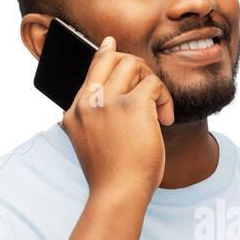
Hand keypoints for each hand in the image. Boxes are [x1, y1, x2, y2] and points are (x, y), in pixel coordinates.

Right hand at [60, 35, 174, 199]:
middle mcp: (87, 103)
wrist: (118, 195)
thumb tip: (118, 98)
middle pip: (110, 58)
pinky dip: (165, 99)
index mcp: (74, 113)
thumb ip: (97, 120)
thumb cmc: (113, 177)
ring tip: (157, 110)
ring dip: (151, 82)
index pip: (90, 71)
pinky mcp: (131, 106)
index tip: (111, 43)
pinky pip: (154, 83)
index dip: (104, 54)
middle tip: (150, 91)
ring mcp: (107, 102)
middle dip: (135, 66)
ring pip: (133, 64)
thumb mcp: (95, 145)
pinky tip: (165, 119)